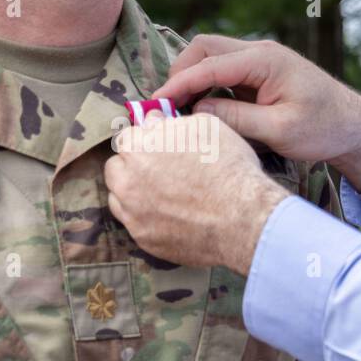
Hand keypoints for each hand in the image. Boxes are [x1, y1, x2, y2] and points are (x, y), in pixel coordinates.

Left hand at [105, 113, 289, 273]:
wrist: (244, 219)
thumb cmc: (229, 168)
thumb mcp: (206, 128)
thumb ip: (170, 123)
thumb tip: (153, 122)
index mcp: (138, 148)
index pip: (125, 138)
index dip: (143, 140)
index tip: (156, 146)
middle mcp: (127, 181)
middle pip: (116, 169)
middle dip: (132, 166)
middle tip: (158, 170)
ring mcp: (132, 214)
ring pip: (119, 199)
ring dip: (133, 193)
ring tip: (162, 194)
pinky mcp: (143, 239)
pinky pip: (134, 224)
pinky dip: (146, 218)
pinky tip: (169, 215)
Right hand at [152, 35, 360, 191]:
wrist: (354, 125)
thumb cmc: (324, 128)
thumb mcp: (279, 129)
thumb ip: (237, 118)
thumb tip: (198, 110)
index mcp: (265, 60)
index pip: (209, 65)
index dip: (178, 85)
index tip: (155, 105)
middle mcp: (259, 52)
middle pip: (203, 49)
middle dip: (179, 74)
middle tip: (163, 107)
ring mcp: (258, 60)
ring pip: (209, 56)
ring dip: (189, 78)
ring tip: (175, 110)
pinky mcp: (257, 73)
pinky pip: (221, 71)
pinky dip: (203, 85)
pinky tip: (196, 109)